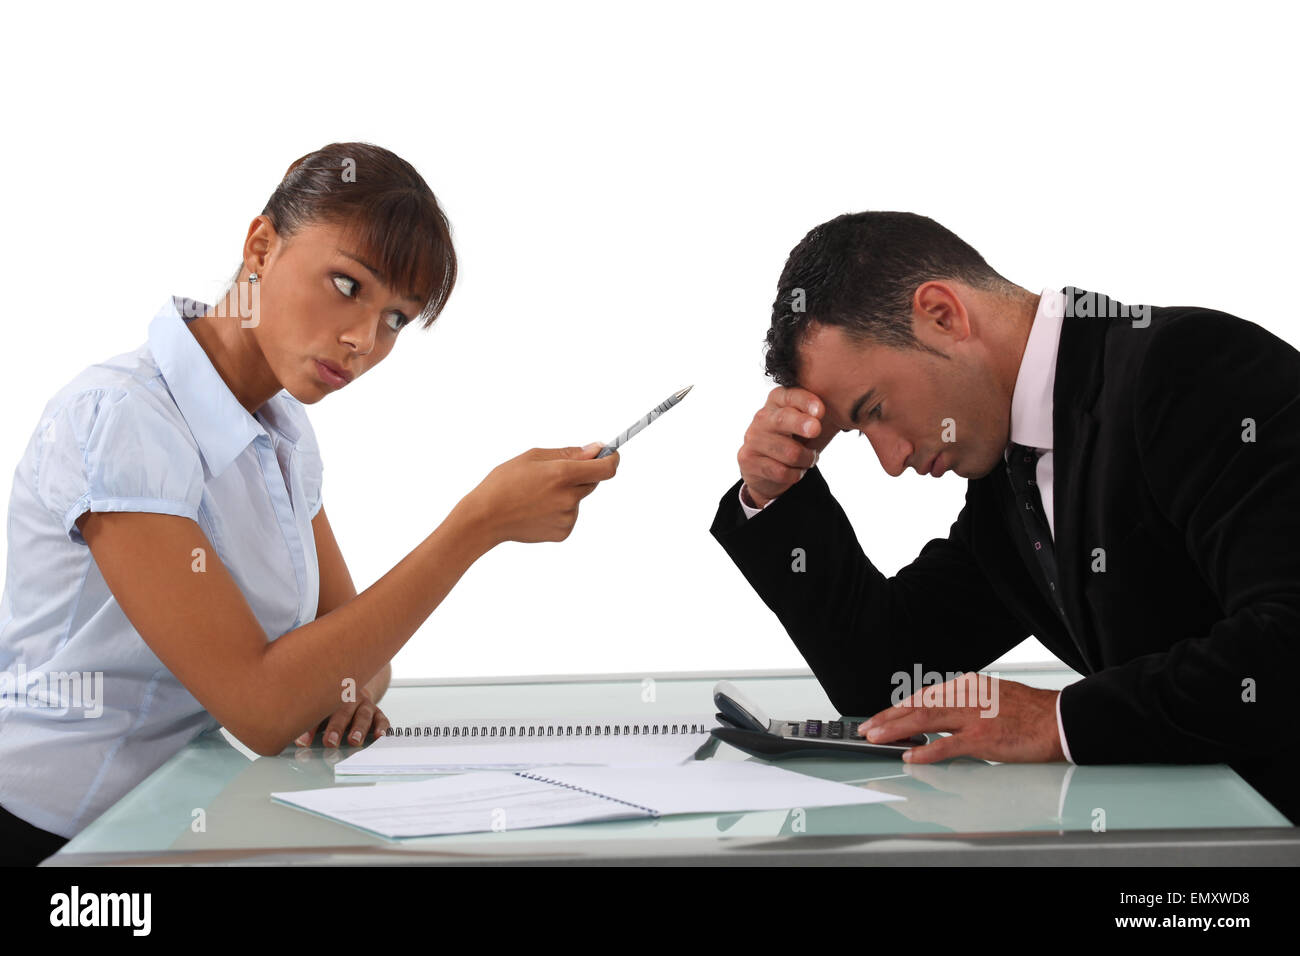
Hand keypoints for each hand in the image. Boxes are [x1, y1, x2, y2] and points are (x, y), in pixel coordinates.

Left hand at [294, 685, 390, 747]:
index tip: (302, 742)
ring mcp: (364, 704)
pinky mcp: (377, 712)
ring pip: (363, 714)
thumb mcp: (317, 710)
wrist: (353, 686)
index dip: (310, 727)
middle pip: (343, 711)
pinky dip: (381, 726)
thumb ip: (307, 724)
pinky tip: (379, 735)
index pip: (318, 711)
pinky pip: (381, 718)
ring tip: (354, 741)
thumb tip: (293, 742)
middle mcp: (348, 698)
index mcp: (329, 696)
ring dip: (359, 728)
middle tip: (329, 742)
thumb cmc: (329, 705)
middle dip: (336, 727)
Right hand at [461, 443, 618, 545]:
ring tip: (537, 495)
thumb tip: (596, 451)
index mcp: (562, 474)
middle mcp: (569, 497)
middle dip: (581, 474)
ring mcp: (567, 517)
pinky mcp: (563, 533)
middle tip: (555, 474)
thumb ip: (568, 453)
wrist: (485, 518)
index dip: (612, 459)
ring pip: (578, 499)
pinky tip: (537, 509)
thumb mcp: (533, 457)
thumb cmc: (504, 483)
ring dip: (567, 493)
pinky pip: (569, 515)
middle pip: (592, 482)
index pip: (606, 469)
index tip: (609, 454)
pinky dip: (560, 510)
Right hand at [737, 386, 835, 506]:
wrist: (767, 470)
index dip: (806, 402)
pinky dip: (795, 474)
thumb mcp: (806, 423)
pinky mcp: (748, 460)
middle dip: (801, 424)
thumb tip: (841, 411)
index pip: (790, 395)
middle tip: (816, 429)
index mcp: (777, 401)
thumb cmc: (794, 439)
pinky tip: (796, 472)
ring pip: (788, 451)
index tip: (820, 411)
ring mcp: (752, 439)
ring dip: (806, 459)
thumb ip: (818, 415)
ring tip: (809, 459)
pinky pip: (780, 471)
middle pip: (783, 420)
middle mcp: (762, 417)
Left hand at [858, 674, 1065, 763]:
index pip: (924, 695)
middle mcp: (967, 696)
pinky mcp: (984, 737)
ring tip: (876, 739)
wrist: (1061, 719)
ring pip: (925, 719)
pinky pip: (947, 745)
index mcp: (969, 686)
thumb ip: (966, 705)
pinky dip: (925, 750)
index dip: (898, 707)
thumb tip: (940, 718)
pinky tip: (910, 755)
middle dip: (888, 717)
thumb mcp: (992, 697)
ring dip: (896, 730)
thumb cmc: (1031, 712)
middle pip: (917, 705)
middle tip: (866, 728)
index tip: (881, 716)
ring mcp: (974, 716)